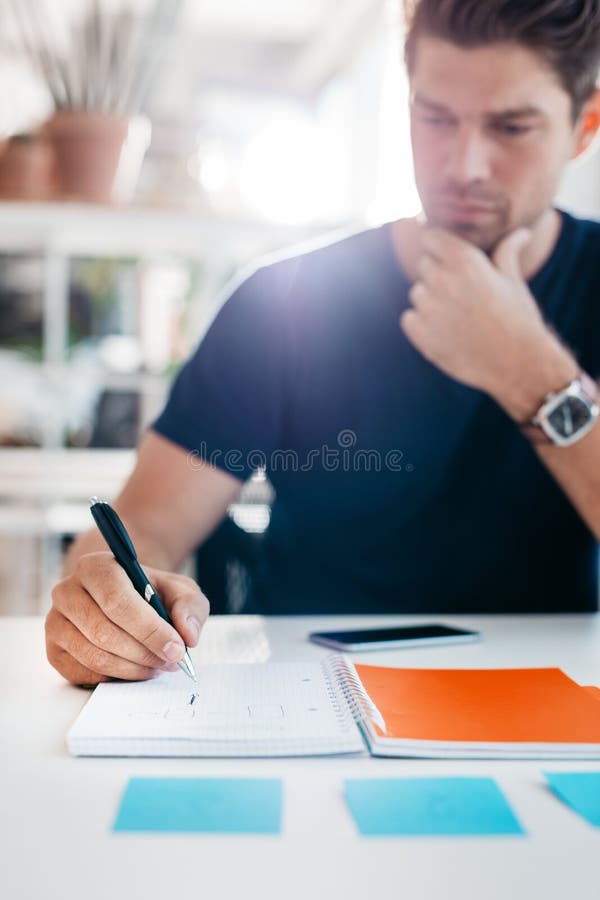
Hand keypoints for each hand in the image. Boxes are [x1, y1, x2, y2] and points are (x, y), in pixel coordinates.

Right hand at [45, 551, 208, 685]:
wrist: (125, 598)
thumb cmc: (151, 593)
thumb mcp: (179, 590)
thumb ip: (190, 607)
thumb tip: (186, 635)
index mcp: (96, 567)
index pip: (117, 600)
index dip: (149, 629)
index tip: (177, 648)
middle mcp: (67, 591)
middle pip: (104, 632)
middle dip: (144, 653)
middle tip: (171, 661)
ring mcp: (56, 622)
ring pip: (95, 657)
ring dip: (133, 668)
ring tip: (157, 665)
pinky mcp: (54, 651)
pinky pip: (84, 674)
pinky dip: (116, 677)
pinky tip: (135, 668)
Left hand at [399, 227, 574, 416]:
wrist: (518, 364)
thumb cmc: (519, 320)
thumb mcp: (514, 282)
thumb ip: (508, 251)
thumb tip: (521, 232)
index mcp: (465, 260)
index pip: (431, 237)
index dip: (439, 247)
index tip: (449, 259)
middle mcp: (442, 280)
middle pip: (424, 265)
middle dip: (439, 275)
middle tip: (463, 296)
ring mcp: (429, 308)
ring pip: (417, 293)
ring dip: (431, 301)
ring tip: (458, 317)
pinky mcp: (420, 334)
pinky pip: (409, 318)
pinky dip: (421, 324)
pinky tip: (445, 332)